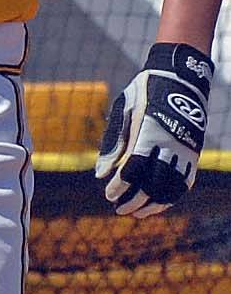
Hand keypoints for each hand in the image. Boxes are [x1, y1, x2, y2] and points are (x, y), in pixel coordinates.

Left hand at [96, 42, 213, 216]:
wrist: (179, 80)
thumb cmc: (144, 94)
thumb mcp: (123, 112)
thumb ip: (113, 144)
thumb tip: (100, 174)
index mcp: (149, 132)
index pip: (134, 168)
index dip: (121, 185)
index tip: (109, 194)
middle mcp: (170, 144)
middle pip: (153, 182)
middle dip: (135, 200)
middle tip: (119, 209)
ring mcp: (185, 150)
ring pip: (171, 186)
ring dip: (155, 203)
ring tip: (138, 212)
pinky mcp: (194, 153)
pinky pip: (185, 182)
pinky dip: (172, 196)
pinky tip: (158, 203)